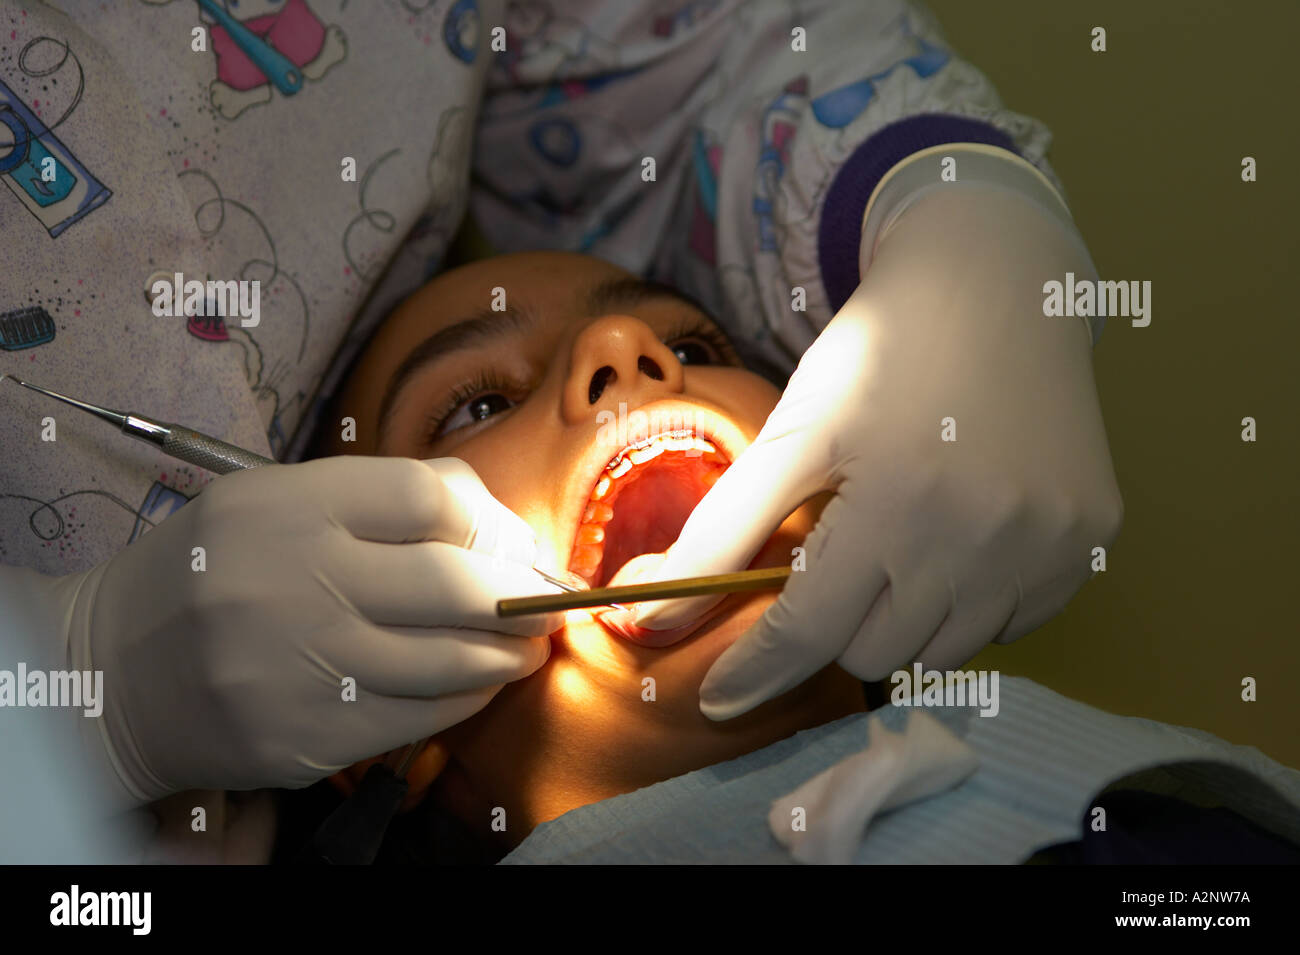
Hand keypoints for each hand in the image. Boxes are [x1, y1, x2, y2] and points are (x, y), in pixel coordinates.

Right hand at [38, 456, 562, 803]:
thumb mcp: (276, 500)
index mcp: (290, 507)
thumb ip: (383, 500)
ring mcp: (299, 668)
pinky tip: (480, 682)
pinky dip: (467, 698)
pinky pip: (420, 718)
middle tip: (551, 602)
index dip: (499, 524)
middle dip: (524, 597)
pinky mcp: (304, 737)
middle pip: (456, 584)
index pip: (434, 498)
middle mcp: (295, 583)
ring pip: (450, 661)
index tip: (521, 545)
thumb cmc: (215, 572)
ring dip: (510, 654)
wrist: (111, 671)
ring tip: (529, 644)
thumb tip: (502, 529)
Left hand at [631, 176, 1122, 719]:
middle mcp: (984, 535)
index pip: (810, 630)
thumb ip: (720, 532)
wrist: (996, 280)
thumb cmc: (878, 352)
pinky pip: (1009, 622)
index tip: (720, 698)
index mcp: (898, 501)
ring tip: (900, 540)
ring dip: (902, 619)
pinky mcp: (1088, 538)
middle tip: (836, 559)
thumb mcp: (791, 433)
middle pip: (875, 652)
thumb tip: (647, 608)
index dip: (756, 670)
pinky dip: (969, 601)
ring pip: (943, 651)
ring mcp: (1047, 542)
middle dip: (836, 623)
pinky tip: (961, 532)